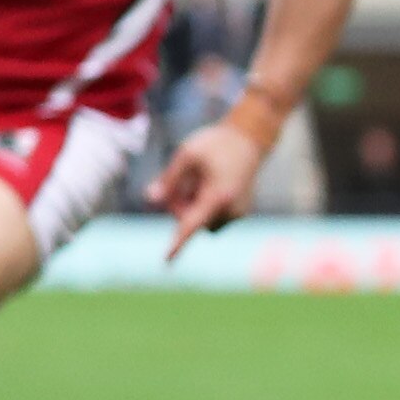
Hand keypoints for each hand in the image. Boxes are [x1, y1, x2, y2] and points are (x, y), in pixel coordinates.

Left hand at [146, 114, 271, 258]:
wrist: (249, 140)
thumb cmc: (215, 144)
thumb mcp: (186, 154)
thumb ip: (168, 179)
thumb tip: (150, 200)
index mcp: (218, 195)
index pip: (193, 224)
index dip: (179, 242)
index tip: (167, 260)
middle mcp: (232, 209)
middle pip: (192, 222)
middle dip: (180, 207)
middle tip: (181, 181)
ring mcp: (239, 213)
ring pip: (203, 222)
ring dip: (193, 208)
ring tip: (201, 180)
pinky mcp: (240, 214)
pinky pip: (213, 219)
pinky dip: (206, 207)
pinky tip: (211, 185)